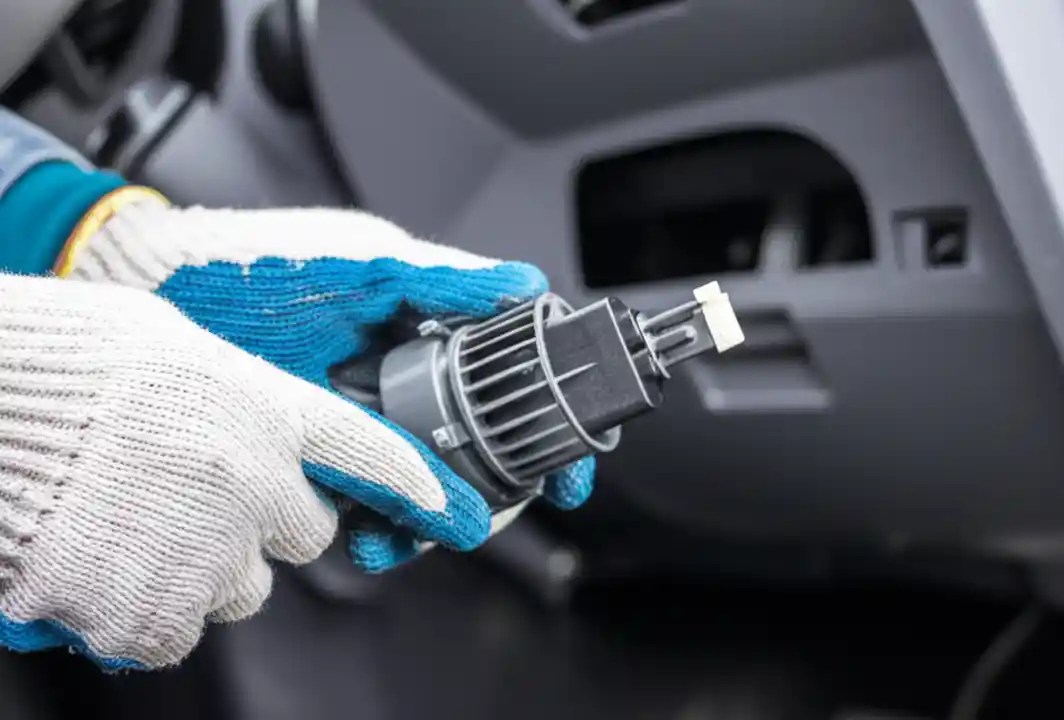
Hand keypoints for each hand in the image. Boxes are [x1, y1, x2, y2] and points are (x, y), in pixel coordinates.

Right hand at [0, 276, 485, 667]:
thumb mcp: (176, 348)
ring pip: (235, 593)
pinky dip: (135, 614)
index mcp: (267, 410)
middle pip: (300, 538)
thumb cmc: (66, 360)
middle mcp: (256, 485)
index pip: (371, 454)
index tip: (455, 511)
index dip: (417, 487)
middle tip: (186, 498)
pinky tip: (91, 567)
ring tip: (121, 527)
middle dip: (257, 526)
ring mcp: (205, 553)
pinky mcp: (146, 613)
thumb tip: (254, 442)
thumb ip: (239, 403)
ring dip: (193, 571)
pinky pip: (165, 634)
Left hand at [63, 199, 594, 569]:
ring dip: (438, 517)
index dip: (554, 419)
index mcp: (430, 325)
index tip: (571, 460)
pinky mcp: (326, 453)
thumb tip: (528, 285)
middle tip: (499, 508)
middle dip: (501, 486)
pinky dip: (384, 527)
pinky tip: (373, 536)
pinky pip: (374, 500)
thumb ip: (445, 278)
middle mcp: (409, 375)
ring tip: (417, 534)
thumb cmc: (253, 267)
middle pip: (484, 443)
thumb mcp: (360, 264)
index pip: (518, 375)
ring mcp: (370, 418)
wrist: (154, 296)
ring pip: (432, 482)